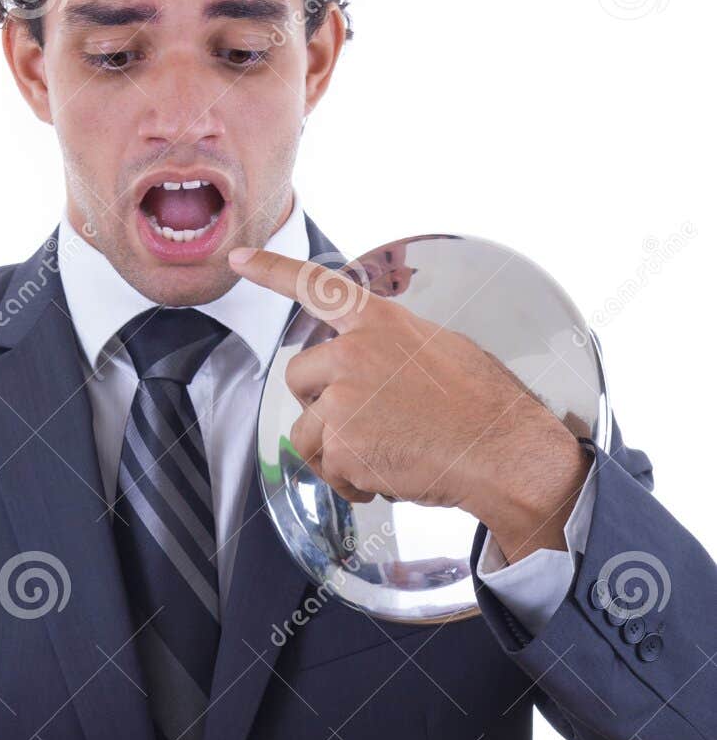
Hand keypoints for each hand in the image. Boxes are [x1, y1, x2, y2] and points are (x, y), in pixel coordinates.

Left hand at [229, 245, 591, 559]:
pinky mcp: (342, 444)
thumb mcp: (436, 347)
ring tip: (383, 452)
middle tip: (367, 421)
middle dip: (321, 403)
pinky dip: (350, 480)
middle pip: (298, 376)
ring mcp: (343, 398)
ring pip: (304, 430)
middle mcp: (353, 352)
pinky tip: (388, 473)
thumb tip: (365, 366)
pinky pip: (325, 469)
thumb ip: (387, 346)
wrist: (502, 450)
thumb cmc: (481, 404)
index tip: (238, 259)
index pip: (313, 284)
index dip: (270, 269)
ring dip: (333, 448)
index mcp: (378, 321)